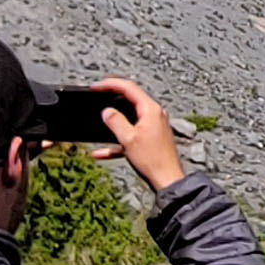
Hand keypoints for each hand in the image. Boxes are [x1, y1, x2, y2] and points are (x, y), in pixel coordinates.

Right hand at [91, 78, 189, 193]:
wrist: (168, 180)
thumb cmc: (153, 160)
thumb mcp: (128, 139)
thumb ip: (115, 122)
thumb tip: (107, 112)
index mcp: (150, 110)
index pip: (129, 88)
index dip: (110, 85)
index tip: (96, 87)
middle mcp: (154, 115)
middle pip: (131, 99)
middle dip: (112, 97)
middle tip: (98, 95)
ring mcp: (154, 126)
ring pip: (130, 117)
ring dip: (115, 120)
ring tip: (101, 118)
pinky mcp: (152, 138)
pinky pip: (132, 135)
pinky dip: (118, 141)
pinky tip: (102, 152)